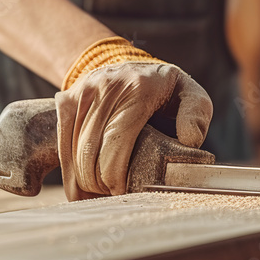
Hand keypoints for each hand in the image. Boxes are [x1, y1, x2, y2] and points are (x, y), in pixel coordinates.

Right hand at [55, 61, 212, 199]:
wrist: (128, 63)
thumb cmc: (165, 87)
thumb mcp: (191, 93)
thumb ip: (196, 114)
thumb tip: (189, 140)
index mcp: (138, 88)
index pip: (116, 138)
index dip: (114, 173)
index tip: (121, 192)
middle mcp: (106, 87)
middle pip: (90, 149)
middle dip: (99, 182)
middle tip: (114, 196)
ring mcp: (82, 92)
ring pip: (73, 150)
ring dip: (84, 180)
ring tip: (100, 195)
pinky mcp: (66, 100)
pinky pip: (63, 144)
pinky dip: (71, 171)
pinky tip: (82, 188)